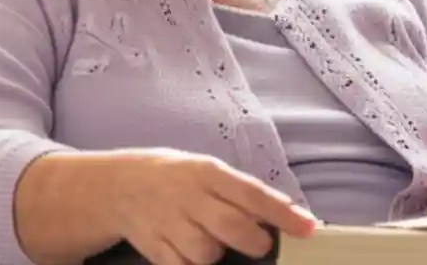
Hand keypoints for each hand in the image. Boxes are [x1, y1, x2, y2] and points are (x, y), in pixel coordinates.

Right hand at [109, 150, 316, 264]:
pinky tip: (190, 253)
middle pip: (231, 227)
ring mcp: (168, 222)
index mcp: (208, 172)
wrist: (119, 185)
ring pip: (205, 253)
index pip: (253, 193)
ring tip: (212, 241)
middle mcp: (189, 196)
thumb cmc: (177, 177)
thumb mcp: (208, 171)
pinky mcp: (152, 246)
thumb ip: (242, 191)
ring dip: (217, 254)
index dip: (283, 213)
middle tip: (260, 244)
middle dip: (254, 242)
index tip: (308, 228)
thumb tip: (287, 209)